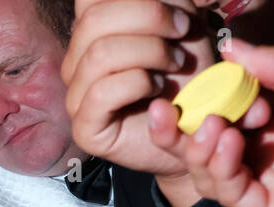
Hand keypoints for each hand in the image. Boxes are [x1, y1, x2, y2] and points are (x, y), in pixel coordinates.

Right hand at [62, 0, 223, 176]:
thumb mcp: (183, 18)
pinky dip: (139, 83)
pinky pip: (101, 92)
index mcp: (91, 30)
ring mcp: (76, 95)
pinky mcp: (84, 128)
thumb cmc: (187, 69)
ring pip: (99, 54)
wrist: (197, 124)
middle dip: (150, 17)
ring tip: (176, 62)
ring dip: (150, 51)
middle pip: (95, 19)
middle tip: (182, 32)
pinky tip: (158, 89)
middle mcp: (76, 60)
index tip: (175, 9)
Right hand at [148, 41, 273, 206]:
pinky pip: (231, 195)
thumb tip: (235, 48)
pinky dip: (220, 170)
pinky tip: (229, 145)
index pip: (227, 103)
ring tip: (210, 127)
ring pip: (209, 169)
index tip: (211, 78)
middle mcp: (270, 148)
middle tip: (166, 108)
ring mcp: (270, 183)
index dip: (210, 92)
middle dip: (180, 126)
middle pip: (205, 140)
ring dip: (198, 147)